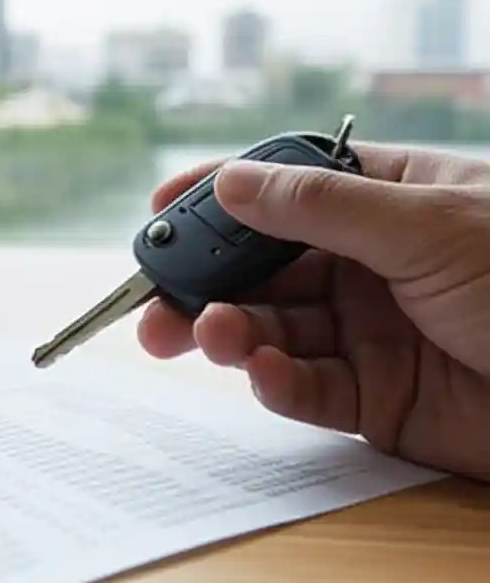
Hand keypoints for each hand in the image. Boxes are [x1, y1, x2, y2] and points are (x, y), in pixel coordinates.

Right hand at [138, 143, 489, 480]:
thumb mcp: (428, 225)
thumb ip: (320, 205)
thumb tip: (230, 182)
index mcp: (388, 202)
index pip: (285, 189)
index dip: (220, 196)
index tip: (160, 209)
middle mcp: (370, 265)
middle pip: (263, 267)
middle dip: (205, 281)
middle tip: (153, 300)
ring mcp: (370, 333)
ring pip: (273, 328)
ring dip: (232, 332)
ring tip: (209, 335)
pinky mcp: (376, 400)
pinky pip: (306, 388)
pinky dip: (276, 381)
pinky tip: (264, 371)